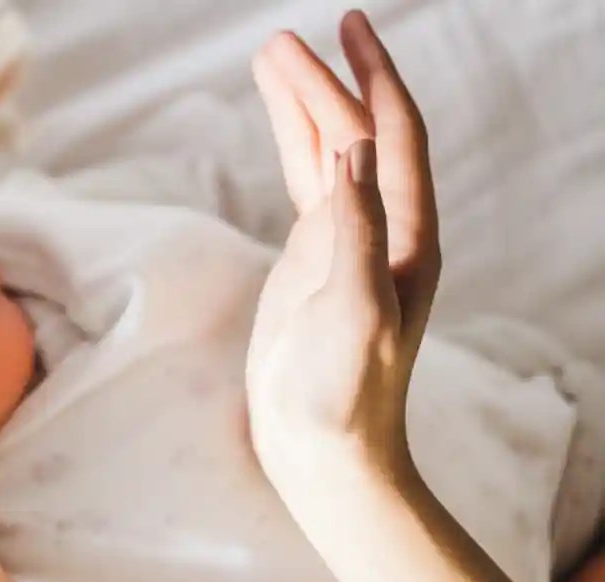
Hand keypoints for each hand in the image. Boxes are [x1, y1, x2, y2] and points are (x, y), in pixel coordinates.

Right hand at [245, 12, 440, 488]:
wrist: (322, 446)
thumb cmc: (342, 392)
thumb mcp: (354, 312)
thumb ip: (356, 230)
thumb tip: (355, 149)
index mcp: (405, 236)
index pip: (393, 137)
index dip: (374, 79)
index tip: (350, 27)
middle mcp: (382, 228)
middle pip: (354, 135)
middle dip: (322, 83)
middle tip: (277, 41)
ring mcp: (346, 241)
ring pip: (326, 154)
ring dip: (303, 106)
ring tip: (270, 59)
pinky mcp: (313, 259)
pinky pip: (305, 185)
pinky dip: (292, 146)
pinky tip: (283, 122)